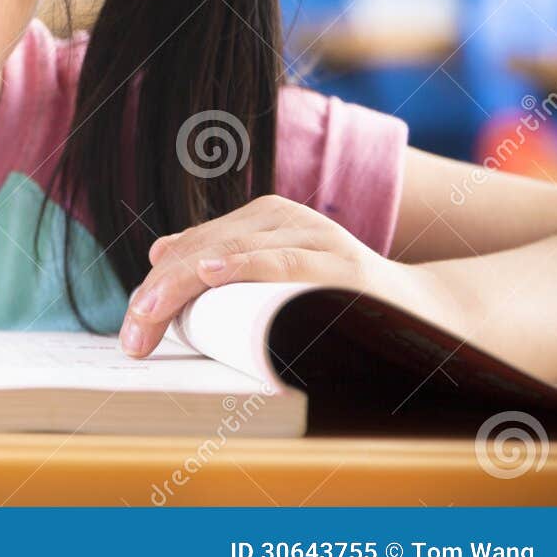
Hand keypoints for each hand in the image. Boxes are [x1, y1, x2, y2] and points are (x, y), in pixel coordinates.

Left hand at [118, 194, 433, 357]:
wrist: (426, 315)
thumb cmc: (338, 301)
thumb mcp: (273, 274)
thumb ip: (225, 260)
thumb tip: (159, 254)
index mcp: (261, 218)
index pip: (191, 249)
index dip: (154, 288)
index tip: (130, 332)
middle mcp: (282, 218)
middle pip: (200, 252)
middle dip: (158, 296)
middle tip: (131, 338)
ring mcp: (311, 236)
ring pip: (227, 254)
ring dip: (181, 288)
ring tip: (148, 313)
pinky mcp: (337, 262)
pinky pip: (281, 260)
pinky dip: (242, 265)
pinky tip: (208, 274)